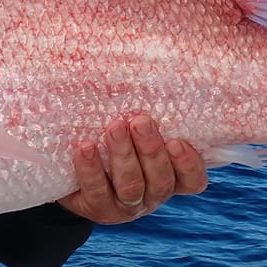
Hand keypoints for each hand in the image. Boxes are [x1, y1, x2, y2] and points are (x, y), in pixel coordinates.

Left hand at [58, 113, 207, 223]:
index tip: (177, 141)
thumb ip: (151, 105)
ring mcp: (126, 205)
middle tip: (141, 121)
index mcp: (170, 176)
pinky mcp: (97, 208)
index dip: (189, 165)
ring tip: (114, 128)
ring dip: (124, 156)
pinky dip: (91, 169)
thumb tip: (172, 59)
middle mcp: (151, 194)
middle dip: (151, 151)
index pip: (193, 180)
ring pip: (131, 187)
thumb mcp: (135, 123)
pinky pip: (97, 191)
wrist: (73, 168)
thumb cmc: (113, 135)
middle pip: (160, 181)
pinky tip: (85, 147)